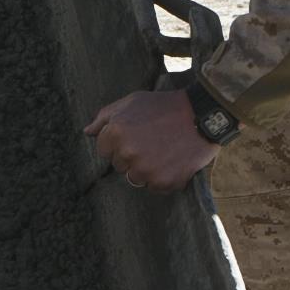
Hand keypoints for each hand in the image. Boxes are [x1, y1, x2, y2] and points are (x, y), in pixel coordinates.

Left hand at [86, 86, 212, 192]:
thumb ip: (105, 116)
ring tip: (163, 151)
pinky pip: (155, 187)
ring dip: (147, 169)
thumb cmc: (164, 107)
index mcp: (116, 132)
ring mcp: (145, 169)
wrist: (202, 115)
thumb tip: (87, 132)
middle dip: (132, 156)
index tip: (136, 136)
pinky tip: (173, 161)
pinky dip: (163, 178)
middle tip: (153, 141)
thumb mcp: (132, 102)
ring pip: (136, 178)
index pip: (104, 151)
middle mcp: (128, 153)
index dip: (119, 143)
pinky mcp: (163, 182)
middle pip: (120, 166)